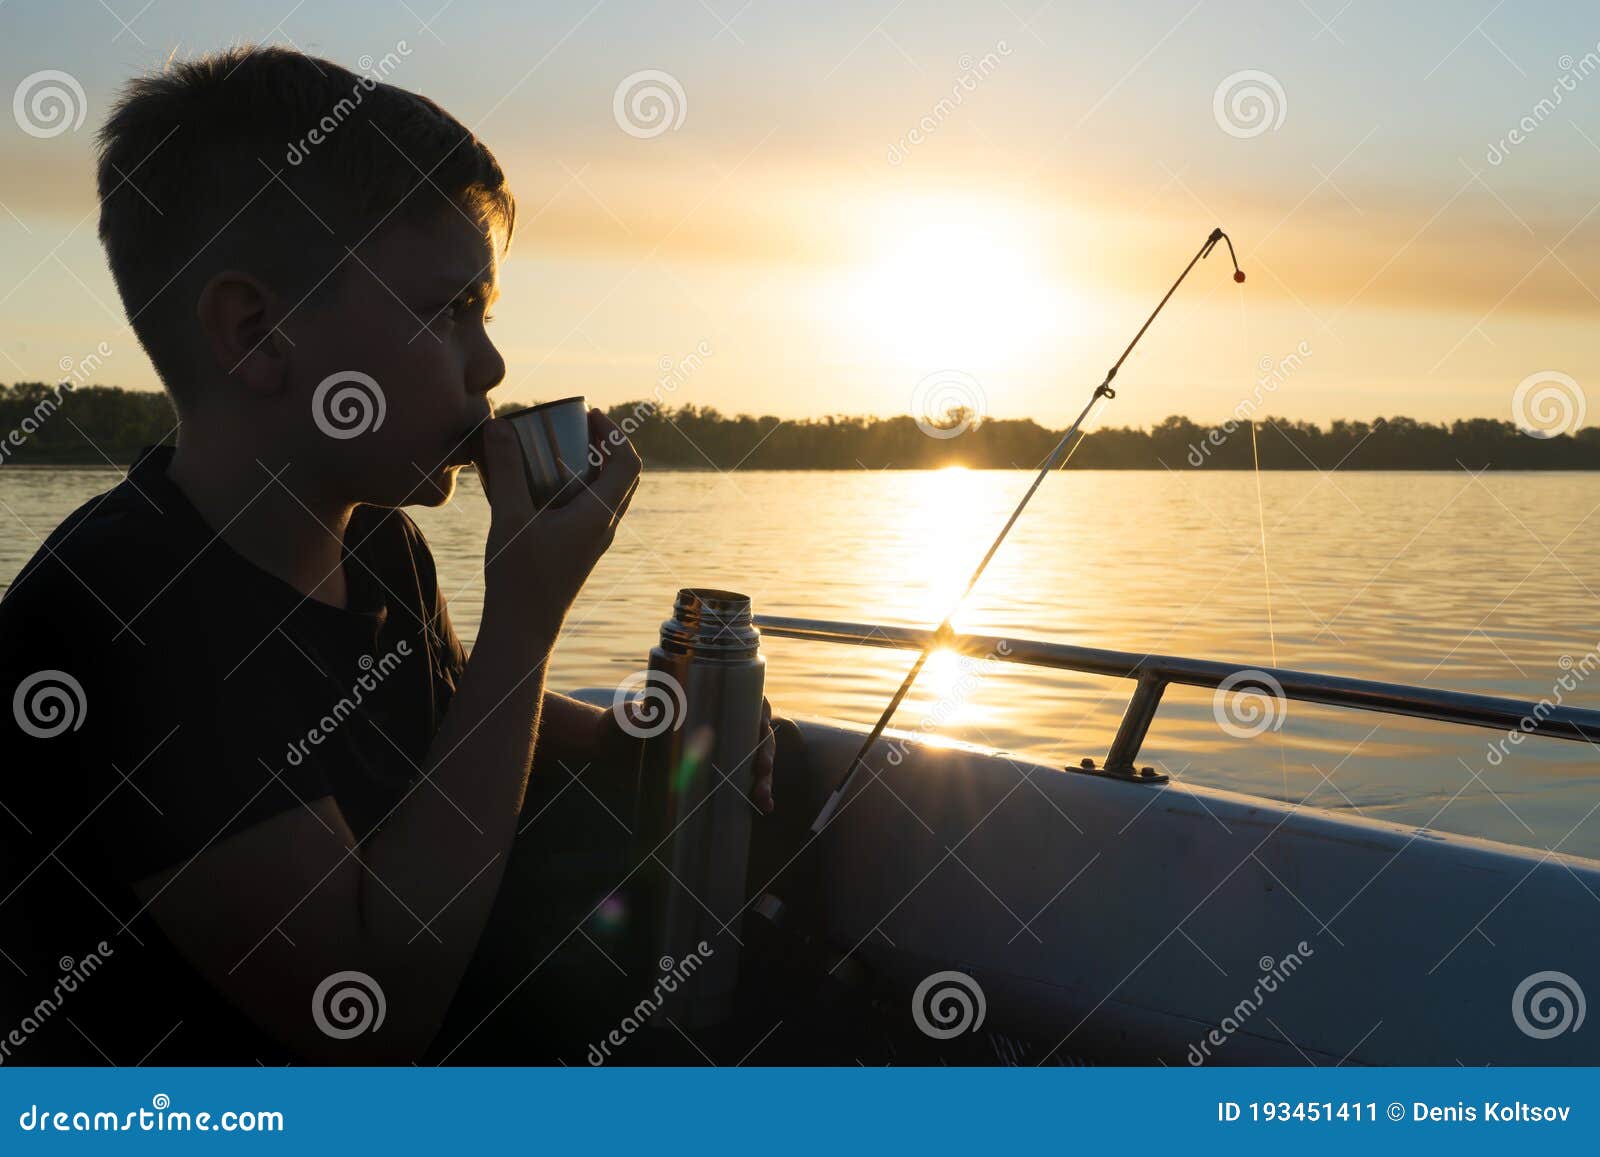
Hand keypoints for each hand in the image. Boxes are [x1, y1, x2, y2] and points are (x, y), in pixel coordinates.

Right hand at [475, 408, 640, 626]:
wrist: (523, 630)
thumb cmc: (519, 577)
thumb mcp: (508, 518)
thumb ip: (505, 470)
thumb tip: (499, 424)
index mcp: (598, 515)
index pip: (628, 464)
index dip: (615, 433)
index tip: (590, 413)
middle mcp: (604, 527)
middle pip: (623, 476)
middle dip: (606, 445)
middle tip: (577, 425)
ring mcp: (594, 541)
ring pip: (609, 494)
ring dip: (594, 467)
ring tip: (562, 448)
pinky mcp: (580, 552)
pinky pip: (592, 509)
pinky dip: (580, 487)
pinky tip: (545, 485)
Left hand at [600, 695, 776, 814]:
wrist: (609, 752)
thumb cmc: (618, 728)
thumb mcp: (623, 721)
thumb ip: (630, 719)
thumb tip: (644, 718)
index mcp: (704, 699)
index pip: (745, 699)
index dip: (761, 712)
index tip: (762, 726)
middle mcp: (718, 722)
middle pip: (755, 734)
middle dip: (765, 756)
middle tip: (762, 774)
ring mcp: (718, 748)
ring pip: (753, 760)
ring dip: (764, 780)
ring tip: (764, 802)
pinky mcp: (712, 772)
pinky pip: (740, 779)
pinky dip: (753, 793)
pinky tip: (760, 808)